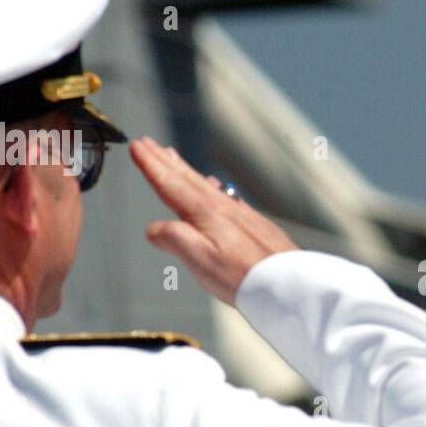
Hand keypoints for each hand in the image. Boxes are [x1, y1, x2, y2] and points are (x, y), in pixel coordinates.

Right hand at [129, 137, 298, 304]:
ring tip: (172, 157)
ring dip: (185, 169)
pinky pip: (222, 195)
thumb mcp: (199, 259)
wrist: (288, 283)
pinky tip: (212, 186)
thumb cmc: (244, 276)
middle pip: (187, 178)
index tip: (137, 147)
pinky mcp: (252, 224)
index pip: (170, 184)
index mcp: (205, 213)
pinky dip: (209, 185)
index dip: (151, 165)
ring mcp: (239, 214)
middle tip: (148, 143)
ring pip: (204, 184)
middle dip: (165, 160)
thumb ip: (173, 239)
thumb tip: (153, 229)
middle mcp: (222, 207)